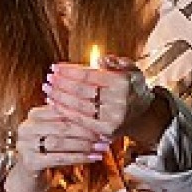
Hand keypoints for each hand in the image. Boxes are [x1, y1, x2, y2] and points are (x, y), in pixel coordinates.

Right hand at [5, 104, 107, 191]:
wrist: (28, 173)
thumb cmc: (46, 148)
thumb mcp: (52, 130)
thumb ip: (66, 119)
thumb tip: (95, 111)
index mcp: (33, 114)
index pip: (61, 110)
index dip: (82, 115)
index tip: (100, 119)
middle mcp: (27, 128)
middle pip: (62, 126)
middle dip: (86, 131)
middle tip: (104, 134)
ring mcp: (26, 145)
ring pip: (61, 142)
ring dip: (84, 145)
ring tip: (101, 146)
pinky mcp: (30, 162)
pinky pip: (60, 158)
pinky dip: (79, 158)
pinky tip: (92, 158)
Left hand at [45, 57, 169, 149]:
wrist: (144, 116)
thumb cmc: (133, 89)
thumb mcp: (131, 69)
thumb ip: (116, 62)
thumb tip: (100, 60)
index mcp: (123, 82)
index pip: (90, 75)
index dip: (70, 71)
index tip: (55, 67)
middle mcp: (118, 101)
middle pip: (82, 91)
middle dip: (62, 84)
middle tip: (48, 77)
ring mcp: (112, 118)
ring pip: (79, 107)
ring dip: (60, 98)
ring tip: (47, 89)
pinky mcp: (106, 131)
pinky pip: (81, 121)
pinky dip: (66, 112)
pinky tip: (55, 105)